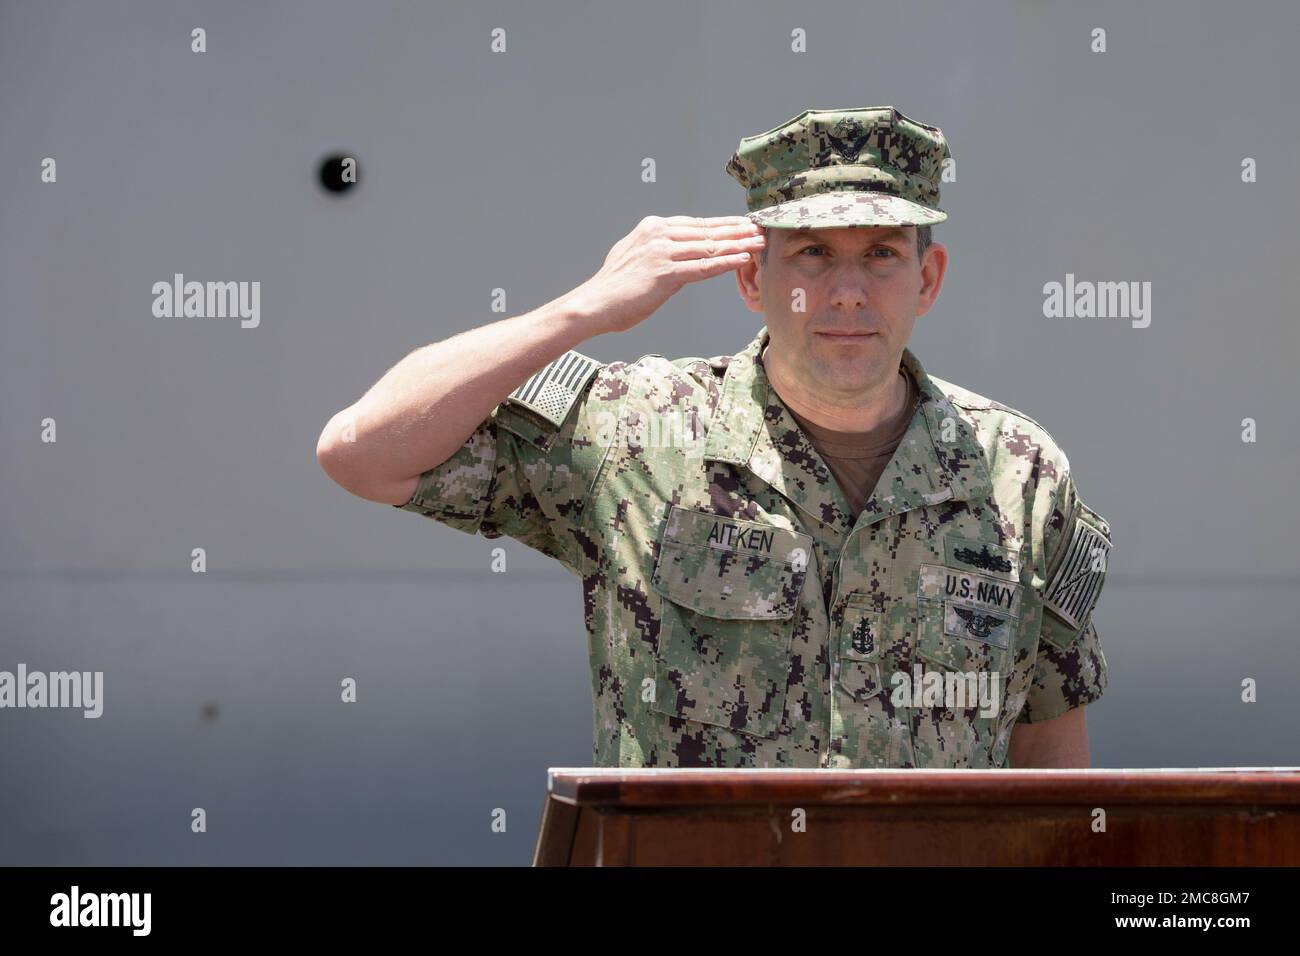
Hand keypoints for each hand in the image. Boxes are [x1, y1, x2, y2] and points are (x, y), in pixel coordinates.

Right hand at [573, 215, 764, 333]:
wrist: (594, 304)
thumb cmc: (614, 288)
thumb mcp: (635, 256)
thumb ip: (656, 249)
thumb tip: (674, 250)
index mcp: (652, 227)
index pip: (696, 224)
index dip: (723, 224)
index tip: (743, 224)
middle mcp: (658, 234)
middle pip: (707, 231)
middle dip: (736, 230)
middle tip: (760, 228)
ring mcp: (662, 252)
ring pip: (709, 246)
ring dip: (738, 244)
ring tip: (759, 242)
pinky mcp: (665, 273)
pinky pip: (703, 267)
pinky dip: (726, 262)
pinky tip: (743, 259)